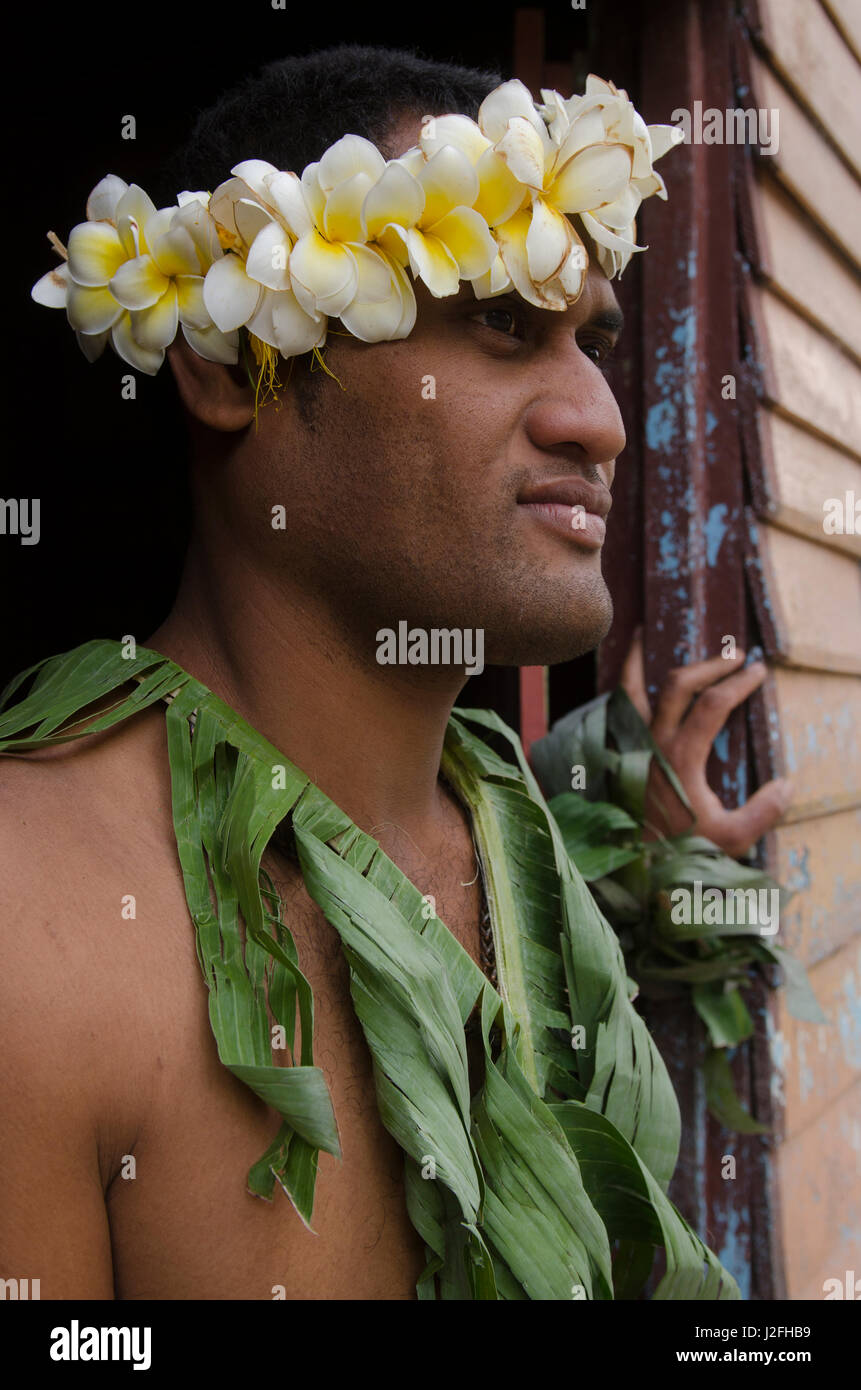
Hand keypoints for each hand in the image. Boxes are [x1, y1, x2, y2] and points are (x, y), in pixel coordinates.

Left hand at [620, 628, 792, 856]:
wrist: (628, 865)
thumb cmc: (680, 851)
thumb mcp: (731, 838)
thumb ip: (763, 812)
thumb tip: (787, 785)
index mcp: (681, 756)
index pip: (713, 703)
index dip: (738, 682)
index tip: (758, 672)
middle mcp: (651, 741)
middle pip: (679, 683)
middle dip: (710, 664)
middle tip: (734, 656)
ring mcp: (629, 744)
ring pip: (631, 689)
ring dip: (638, 660)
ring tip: (642, 635)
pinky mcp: (614, 753)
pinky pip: (612, 711)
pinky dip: (615, 690)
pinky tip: (620, 681)